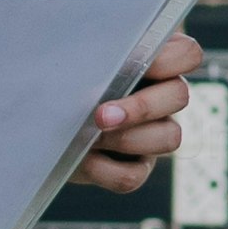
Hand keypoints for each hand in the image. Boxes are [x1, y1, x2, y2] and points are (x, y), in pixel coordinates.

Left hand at [77, 30, 206, 192]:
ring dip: (127, 138)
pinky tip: (84, 159)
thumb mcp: (79, 60)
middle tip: (102, 114)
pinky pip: (134, 176)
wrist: (39, 120)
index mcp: (156, 61)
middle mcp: (162, 96)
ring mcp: (153, 133)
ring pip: (170, 138)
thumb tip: (93, 55)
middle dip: (141, 107)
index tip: (138, 64)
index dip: (172, 60)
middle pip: (180, 96)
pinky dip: (107, 170)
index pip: (188, 55)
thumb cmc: (64, 78)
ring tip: (91, 136)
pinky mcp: (135, 167)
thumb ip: (95, 52)